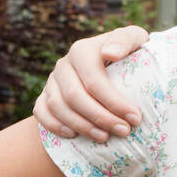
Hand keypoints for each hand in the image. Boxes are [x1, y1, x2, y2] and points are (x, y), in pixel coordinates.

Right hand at [33, 25, 149, 141]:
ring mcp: (52, 80)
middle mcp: (64, 64)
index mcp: (83, 50)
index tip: (135, 118)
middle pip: (75, 96)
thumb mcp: (133, 39)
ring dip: (81, 125)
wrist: (111, 62)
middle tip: (124, 131)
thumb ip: (125, 39)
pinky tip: (74, 135)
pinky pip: (41, 112)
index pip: (94, 80)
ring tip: (105, 137)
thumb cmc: (127, 52)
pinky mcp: (44, 95)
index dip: (114, 101)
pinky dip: (55, 126)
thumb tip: (110, 54)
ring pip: (57, 106)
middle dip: (101, 117)